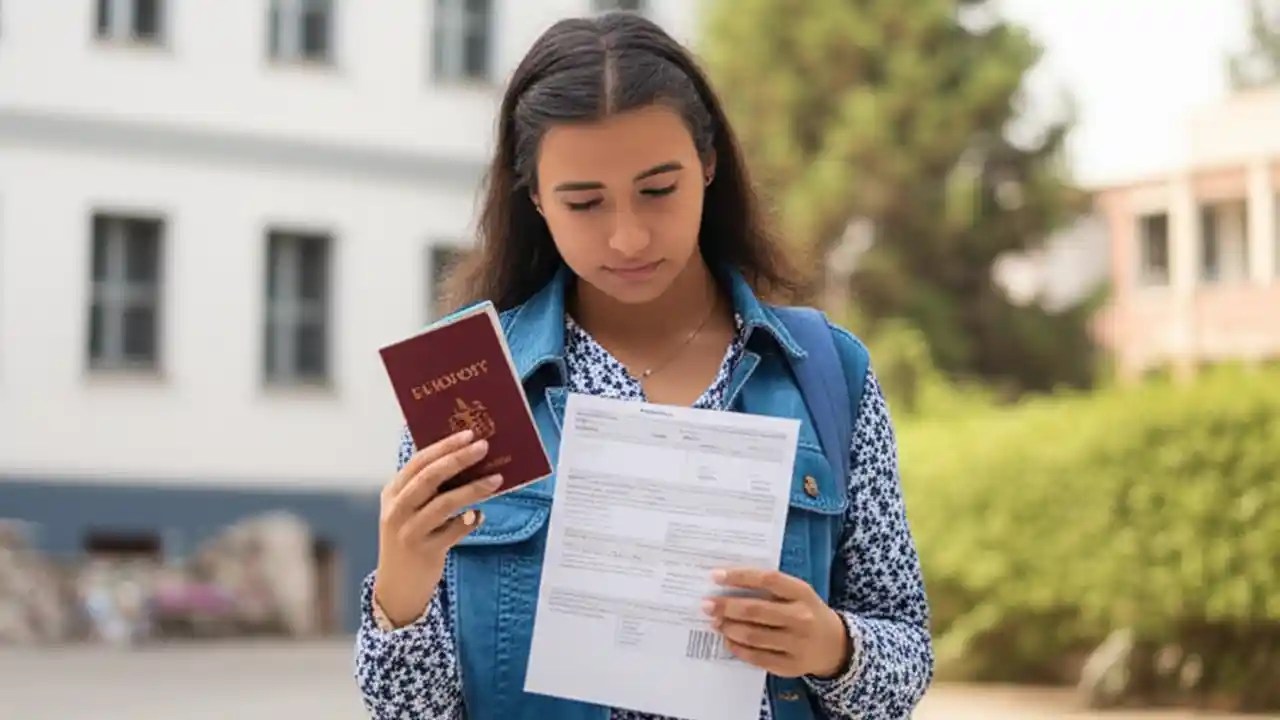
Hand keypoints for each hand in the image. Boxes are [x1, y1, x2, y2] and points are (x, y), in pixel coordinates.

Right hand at [373, 429, 501, 626]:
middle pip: (429, 478)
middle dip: (458, 459)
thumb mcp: (408, 510)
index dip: (444, 447)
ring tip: (496, 479)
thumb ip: (428, 488)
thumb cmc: (410, 537)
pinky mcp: (425, 551)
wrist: (398, 585)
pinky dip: (470, 521)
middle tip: (483, 447)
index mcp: (393, 492)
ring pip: (444, 503)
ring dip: (472, 489)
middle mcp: (397, 510)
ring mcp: (409, 531)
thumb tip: (467, 459)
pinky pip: (454, 531)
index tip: (468, 435)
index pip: (418, 462)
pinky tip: (480, 515)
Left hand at [702, 568, 850, 678]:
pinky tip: (728, 640)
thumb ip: (769, 588)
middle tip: (706, 605)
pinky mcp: (790, 665)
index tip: (715, 576)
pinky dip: (738, 648)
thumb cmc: (807, 611)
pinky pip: (757, 657)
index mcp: (802, 593)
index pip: (767, 580)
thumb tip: (727, 586)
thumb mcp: (797, 594)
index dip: (739, 577)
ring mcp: (796, 644)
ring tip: (715, 622)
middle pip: (756, 610)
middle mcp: (801, 617)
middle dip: (726, 607)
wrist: (835, 645)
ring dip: (729, 628)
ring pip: (753, 636)